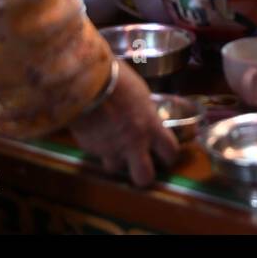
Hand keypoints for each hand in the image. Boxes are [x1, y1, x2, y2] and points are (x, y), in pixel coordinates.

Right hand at [68, 62, 177, 187]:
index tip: (166, 155)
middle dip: (143, 175)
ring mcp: (110, 149)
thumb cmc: (117, 79)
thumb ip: (146, 112)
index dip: (170, 156)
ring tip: (112, 144)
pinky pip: (96, 152)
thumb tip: (147, 116)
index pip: (170, 153)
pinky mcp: (89, 148)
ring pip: (114, 168)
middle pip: (144, 178)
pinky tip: (94, 130)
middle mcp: (133, 144)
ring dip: (114, 158)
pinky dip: (96, 145)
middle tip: (141, 166)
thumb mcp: (140, 94)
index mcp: (150, 127)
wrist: (85, 81)